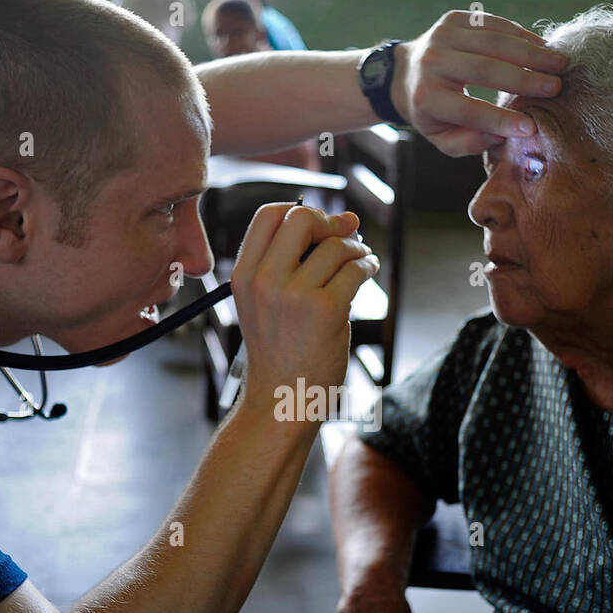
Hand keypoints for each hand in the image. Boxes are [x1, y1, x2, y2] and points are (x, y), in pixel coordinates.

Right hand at [229, 203, 377, 422]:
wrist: (282, 401)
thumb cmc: (281, 351)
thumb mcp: (268, 303)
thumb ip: (299, 260)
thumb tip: (350, 218)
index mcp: (243, 275)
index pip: (268, 214)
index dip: (299, 210)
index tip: (318, 229)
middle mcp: (263, 281)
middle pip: (302, 217)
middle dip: (330, 223)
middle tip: (343, 239)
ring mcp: (293, 296)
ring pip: (336, 245)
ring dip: (357, 249)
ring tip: (361, 260)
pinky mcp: (325, 311)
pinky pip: (355, 269)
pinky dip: (368, 265)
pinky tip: (368, 271)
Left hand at [391, 11, 567, 155]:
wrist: (406, 74)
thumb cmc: (432, 113)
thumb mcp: (442, 138)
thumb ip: (468, 143)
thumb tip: (500, 136)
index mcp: (426, 96)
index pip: (468, 109)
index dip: (500, 119)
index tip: (531, 127)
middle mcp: (432, 61)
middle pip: (485, 68)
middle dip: (525, 79)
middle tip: (557, 87)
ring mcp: (443, 35)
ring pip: (493, 41)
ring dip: (530, 53)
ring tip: (559, 64)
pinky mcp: (455, 18)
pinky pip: (493, 24)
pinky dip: (521, 35)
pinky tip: (543, 47)